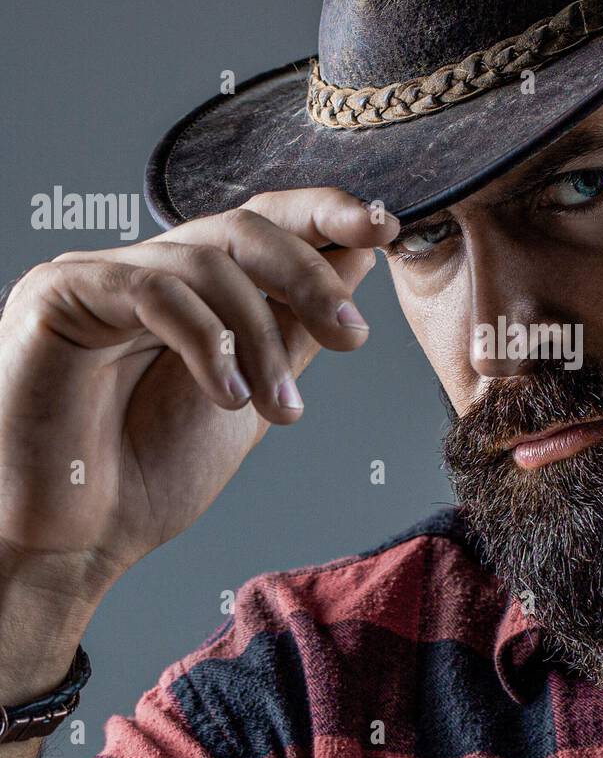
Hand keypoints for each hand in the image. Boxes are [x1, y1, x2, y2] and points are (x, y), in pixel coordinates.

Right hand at [0, 187, 397, 607]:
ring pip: (207, 260)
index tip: (386, 227)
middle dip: (310, 276)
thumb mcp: (253, 394)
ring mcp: (101, 275)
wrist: (73, 542)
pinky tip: (227, 396)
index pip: (264, 223)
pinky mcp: (60, 293)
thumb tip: (358, 259)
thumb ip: (295, 327)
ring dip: (261, 337)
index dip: (325, 214)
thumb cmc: (148, 476)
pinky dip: (205, 341)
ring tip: (279, 411)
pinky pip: (153, 288)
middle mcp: (147, 269)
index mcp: (193, 290)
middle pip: (244, 226)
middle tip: (350, 338)